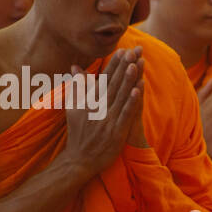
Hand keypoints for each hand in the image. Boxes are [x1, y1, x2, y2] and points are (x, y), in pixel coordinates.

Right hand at [60, 49, 143, 177]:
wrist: (79, 160)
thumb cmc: (78, 132)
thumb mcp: (73, 107)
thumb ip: (77, 87)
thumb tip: (75, 67)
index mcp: (88, 101)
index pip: (104, 78)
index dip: (114, 64)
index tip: (122, 51)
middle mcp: (97, 108)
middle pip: (113, 83)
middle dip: (124, 66)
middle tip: (133, 51)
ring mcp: (107, 120)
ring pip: (120, 96)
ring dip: (129, 79)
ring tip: (136, 64)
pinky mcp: (116, 132)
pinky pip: (125, 114)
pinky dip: (131, 102)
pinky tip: (138, 90)